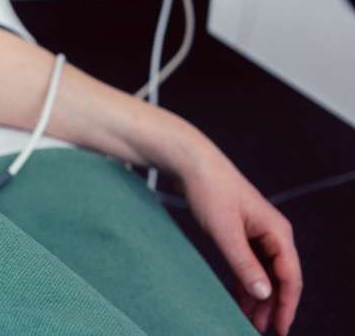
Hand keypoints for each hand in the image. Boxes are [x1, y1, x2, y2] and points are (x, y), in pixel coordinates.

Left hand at [176, 145, 300, 333]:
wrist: (190, 162)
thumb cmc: (210, 190)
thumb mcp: (225, 232)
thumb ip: (244, 264)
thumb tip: (264, 293)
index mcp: (277, 232)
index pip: (290, 277)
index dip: (287, 305)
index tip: (280, 329)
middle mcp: (273, 233)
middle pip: (280, 277)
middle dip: (272, 305)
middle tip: (261, 329)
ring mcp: (257, 233)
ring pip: (264, 272)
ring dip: (259, 295)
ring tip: (250, 319)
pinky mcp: (241, 232)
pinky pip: (250, 263)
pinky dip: (246, 281)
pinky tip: (240, 297)